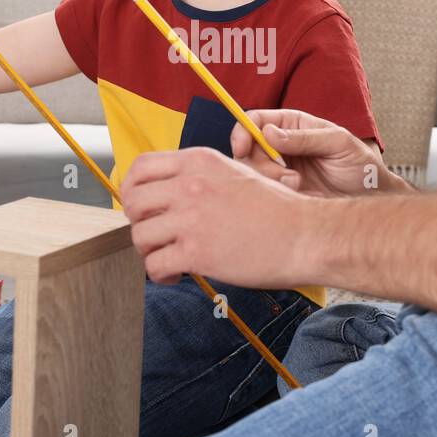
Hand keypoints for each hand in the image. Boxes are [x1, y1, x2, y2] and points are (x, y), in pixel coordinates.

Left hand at [120, 147, 318, 288]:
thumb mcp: (237, 172)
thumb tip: (172, 191)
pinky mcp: (196, 251)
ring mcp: (191, 218)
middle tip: (154, 236)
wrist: (305, 235)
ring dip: (148, 252)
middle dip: (137, 222)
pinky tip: (176, 275)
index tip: (138, 205)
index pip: (141, 167)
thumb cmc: (279, 209)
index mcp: (198, 160)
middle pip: (133, 202)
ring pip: (139, 235)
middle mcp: (189, 185)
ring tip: (167, 259)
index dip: (131, 189)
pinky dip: (159, 275)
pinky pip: (155, 265)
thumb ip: (202, 177)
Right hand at [229, 108, 400, 197]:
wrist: (371, 198)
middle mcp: (282, 146)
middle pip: (248, 149)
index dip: (243, 130)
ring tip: (297, 184)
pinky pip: (265, 192)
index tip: (242, 147)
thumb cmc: (360, 165)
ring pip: (253, 172)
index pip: (257, 120)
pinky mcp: (283, 193)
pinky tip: (298, 194)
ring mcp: (281, 170)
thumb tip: (269, 133)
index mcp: (293, 125)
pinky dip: (275, 194)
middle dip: (259, 162)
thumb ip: (305, 137)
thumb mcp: (339, 143)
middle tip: (286, 175)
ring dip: (270, 179)